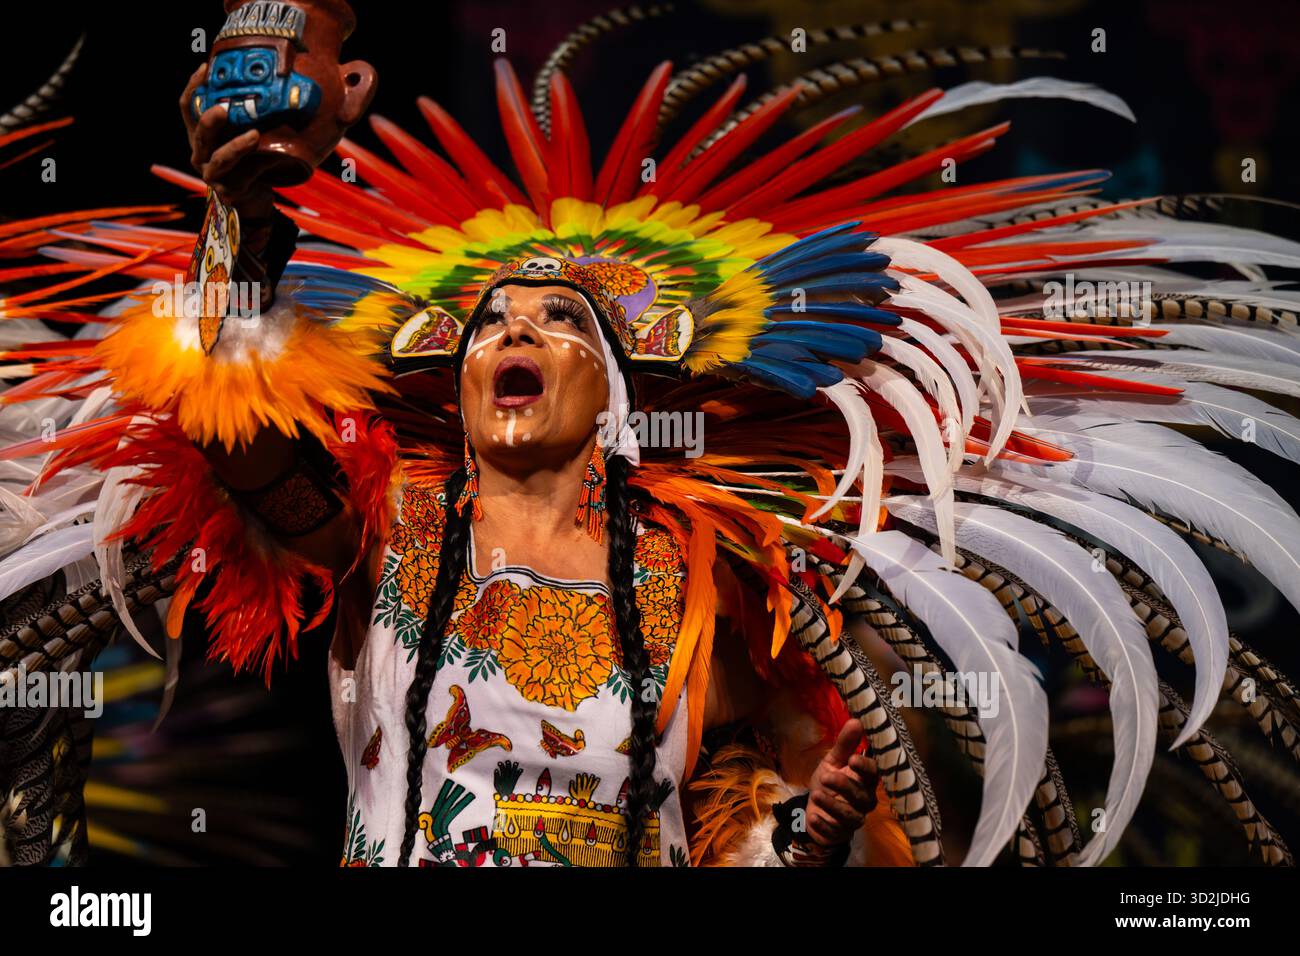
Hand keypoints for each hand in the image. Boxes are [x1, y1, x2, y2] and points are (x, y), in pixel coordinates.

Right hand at [179, 63, 274, 221]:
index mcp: (200, 136)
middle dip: (210, 120)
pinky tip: (276, 157)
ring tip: (254, 135)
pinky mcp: (229, 191)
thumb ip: (245, 115)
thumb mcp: (243, 134)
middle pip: (199, 133)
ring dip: (237, 146)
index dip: (193, 87)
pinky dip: (261, 165)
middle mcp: (200, 154)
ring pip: (221, 158)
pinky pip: (245, 176)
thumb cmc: (248, 160)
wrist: (255, 199)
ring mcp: (212, 175)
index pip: (188, 108)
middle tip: (223, 108)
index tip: (206, 67)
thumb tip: (270, 80)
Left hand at [805, 719, 878, 846]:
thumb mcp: (833, 761)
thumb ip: (844, 745)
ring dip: (832, 805)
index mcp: (865, 780)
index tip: (853, 759)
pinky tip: (813, 817)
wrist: (817, 808)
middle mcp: (864, 800)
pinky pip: (835, 830)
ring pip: (849, 814)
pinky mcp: (841, 832)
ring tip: (816, 794)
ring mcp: (854, 818)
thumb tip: (857, 720)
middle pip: (861, 795)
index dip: (865, 767)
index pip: (873, 774)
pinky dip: (823, 824)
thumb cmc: (830, 782)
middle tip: (827, 776)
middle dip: (844, 785)